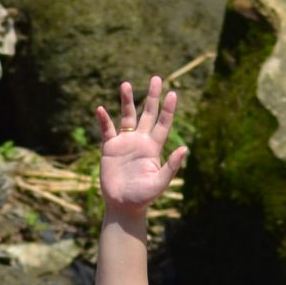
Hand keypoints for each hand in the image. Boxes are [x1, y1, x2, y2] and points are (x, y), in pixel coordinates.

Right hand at [98, 78, 185, 218]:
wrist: (123, 206)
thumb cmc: (143, 197)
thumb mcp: (160, 182)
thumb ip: (171, 166)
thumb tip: (185, 149)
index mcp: (154, 148)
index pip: (163, 124)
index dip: (167, 109)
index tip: (172, 93)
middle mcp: (140, 141)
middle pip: (148, 114)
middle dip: (152, 97)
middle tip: (156, 78)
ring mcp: (125, 143)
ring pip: (127, 117)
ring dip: (127, 101)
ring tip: (126, 84)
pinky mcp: (110, 149)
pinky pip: (106, 130)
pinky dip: (103, 120)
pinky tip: (100, 109)